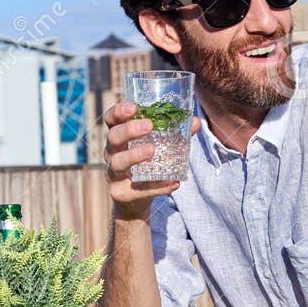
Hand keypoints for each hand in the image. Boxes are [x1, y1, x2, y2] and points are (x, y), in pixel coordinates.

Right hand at [103, 101, 197, 219]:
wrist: (135, 199)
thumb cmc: (146, 165)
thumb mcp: (158, 148)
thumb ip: (175, 135)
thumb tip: (196, 122)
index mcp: (120, 137)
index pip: (111, 120)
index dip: (117, 112)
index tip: (132, 107)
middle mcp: (112, 153)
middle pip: (113, 137)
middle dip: (128, 130)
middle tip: (148, 126)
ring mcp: (114, 174)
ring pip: (118, 162)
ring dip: (134, 155)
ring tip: (151, 151)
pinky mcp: (121, 193)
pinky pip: (138, 190)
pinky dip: (157, 187)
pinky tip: (173, 183)